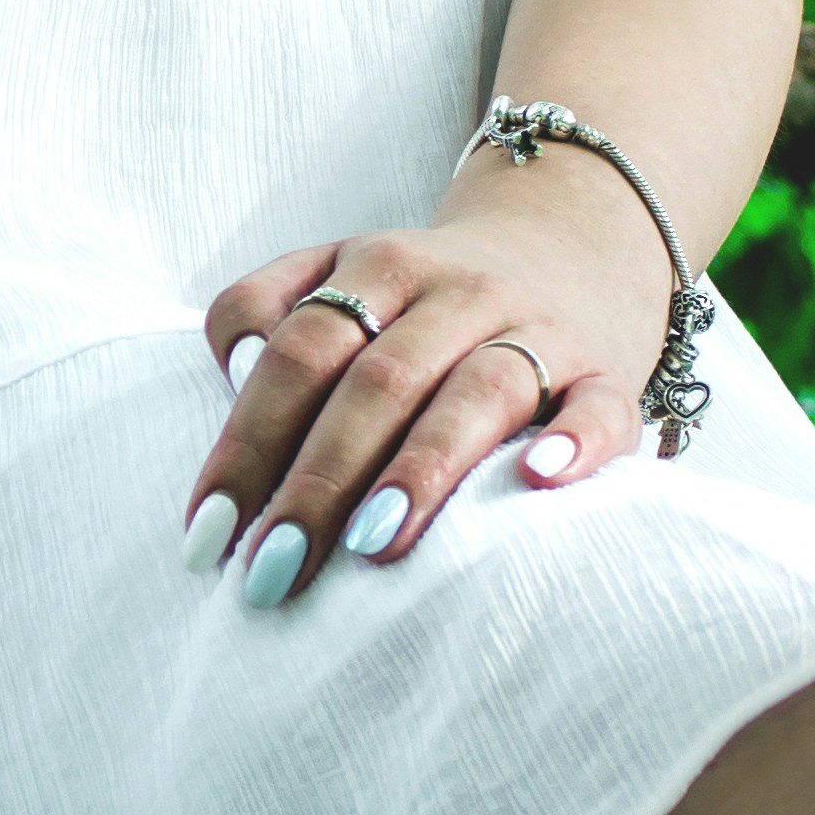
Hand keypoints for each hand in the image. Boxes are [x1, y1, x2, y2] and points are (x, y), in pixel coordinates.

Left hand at [182, 186, 678, 610]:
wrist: (569, 246)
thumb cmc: (422, 299)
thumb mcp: (337, 272)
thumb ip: (266, 308)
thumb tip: (233, 371)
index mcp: (380, 266)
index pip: (300, 351)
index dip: (247, 440)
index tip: (207, 533)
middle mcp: (459, 291)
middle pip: (379, 380)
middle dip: (319, 480)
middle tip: (274, 568)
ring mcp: (539, 331)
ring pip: (482, 392)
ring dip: (423, 468)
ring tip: (372, 545)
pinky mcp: (608, 374)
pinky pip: (602, 408)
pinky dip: (577, 444)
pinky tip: (541, 483)